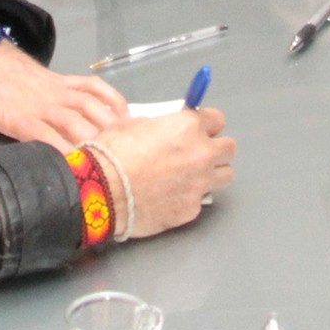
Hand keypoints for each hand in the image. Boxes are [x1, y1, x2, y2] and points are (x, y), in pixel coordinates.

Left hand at [0, 32, 128, 158]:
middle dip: (95, 145)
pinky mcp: (59, 80)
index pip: (49, 139)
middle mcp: (42, 102)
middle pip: (76, 124)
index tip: (83, 174)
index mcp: (18, 114)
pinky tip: (124, 113)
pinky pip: (90, 86)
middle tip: (115, 166)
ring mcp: (54, 89)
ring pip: (89, 105)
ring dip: (109, 123)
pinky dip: (110, 97)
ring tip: (128, 143)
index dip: (67, 156)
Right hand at [90, 108, 235, 238]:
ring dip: (212, 173)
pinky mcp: (192, 209)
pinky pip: (200, 199)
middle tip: (198, 152)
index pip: (217, 119)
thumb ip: (160, 126)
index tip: (197, 130)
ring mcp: (199, 183)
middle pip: (229, 148)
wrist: (101, 192)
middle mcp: (201, 154)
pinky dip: (190, 197)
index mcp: (188, 127)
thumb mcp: (134, 125)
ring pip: (225, 175)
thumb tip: (165, 131)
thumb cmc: (112, 153)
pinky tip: (171, 197)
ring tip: (191, 176)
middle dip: (215, 148)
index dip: (205, 124)